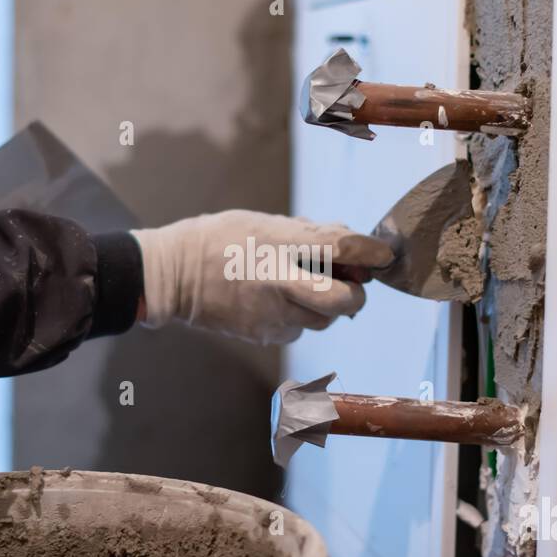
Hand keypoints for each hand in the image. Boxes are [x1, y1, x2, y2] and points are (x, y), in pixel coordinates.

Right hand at [131, 211, 393, 343]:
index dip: (370, 252)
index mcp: (280, 245)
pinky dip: (300, 318)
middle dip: (357, 294)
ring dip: (327, 308)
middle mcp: (279, 282)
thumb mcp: (265, 222)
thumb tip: (349, 242)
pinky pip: (298, 330)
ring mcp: (271, 313)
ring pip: (324, 320)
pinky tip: (278, 301)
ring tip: (303, 287)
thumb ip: (309, 234)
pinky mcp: (263, 334)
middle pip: (344, 301)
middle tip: (353, 283)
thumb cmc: (220, 239)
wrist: (173, 276)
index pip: (340, 247)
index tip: (383, 255)